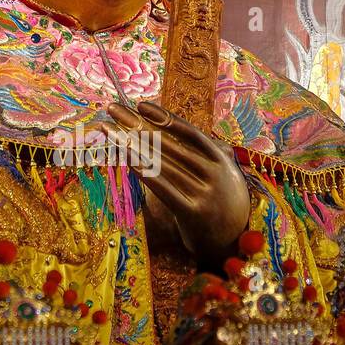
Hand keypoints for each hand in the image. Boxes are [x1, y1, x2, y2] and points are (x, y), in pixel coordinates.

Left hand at [106, 100, 249, 268]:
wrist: (234, 240)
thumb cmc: (220, 199)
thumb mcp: (223, 171)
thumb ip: (204, 150)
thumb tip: (178, 126)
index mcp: (221, 159)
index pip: (189, 132)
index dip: (165, 118)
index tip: (141, 105)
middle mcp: (214, 173)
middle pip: (169, 144)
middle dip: (137, 124)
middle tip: (113, 109)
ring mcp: (204, 194)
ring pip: (162, 164)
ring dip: (132, 145)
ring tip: (111, 131)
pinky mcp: (192, 214)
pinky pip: (165, 190)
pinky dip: (146, 175)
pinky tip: (129, 161)